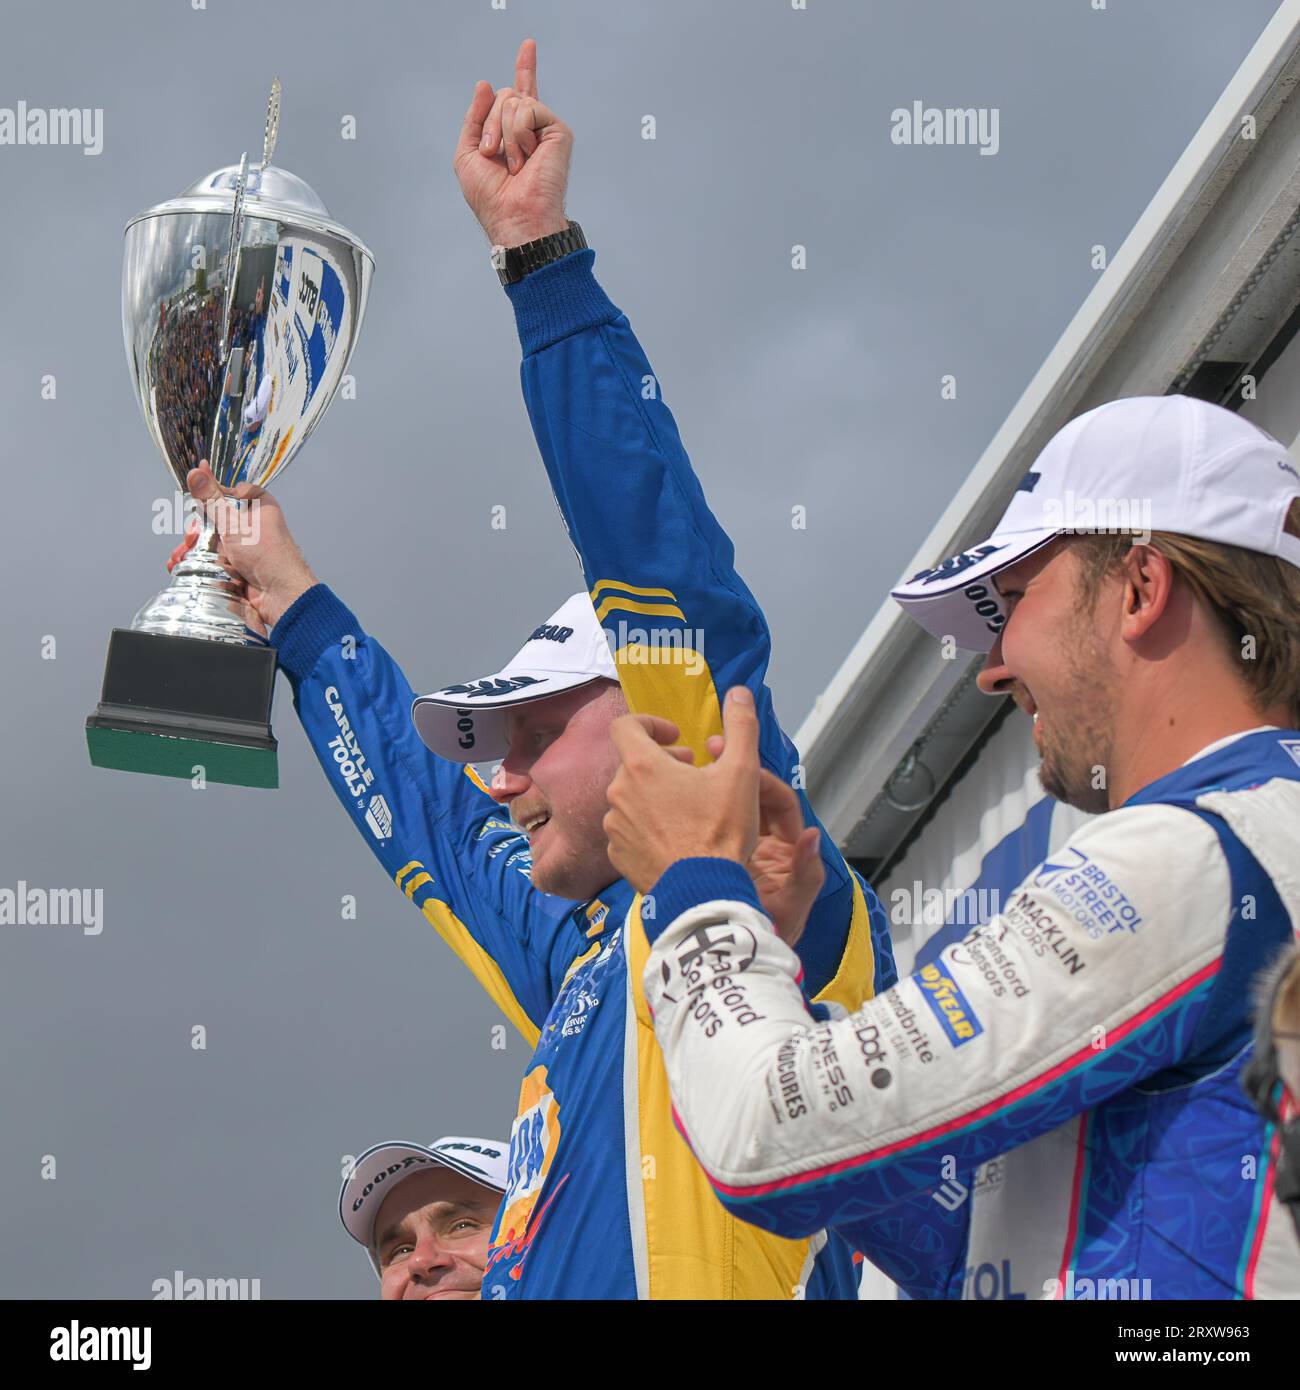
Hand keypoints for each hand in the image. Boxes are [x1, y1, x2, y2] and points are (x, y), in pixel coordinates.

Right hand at [166, 462, 315, 629]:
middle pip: (216, 519)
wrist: (282, 596)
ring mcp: (245, 546)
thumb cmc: (267, 556)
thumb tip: (196, 472)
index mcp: (260, 506)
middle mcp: (253, 524)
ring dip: (194, 549)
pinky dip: (199, 563)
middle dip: (198, 530)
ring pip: (212, 541)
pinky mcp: (238, 566)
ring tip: (181, 557)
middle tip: (190, 538)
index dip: (213, 495)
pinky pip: (214, 560)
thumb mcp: (234, 524)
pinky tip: (182, 567)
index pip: (232, 491)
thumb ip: (212, 500)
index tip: (195, 498)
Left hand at [453, 37, 572, 247]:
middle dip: (489, 123)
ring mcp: (545, 129)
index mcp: (513, 134)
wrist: (514, 217)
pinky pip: (528, 107)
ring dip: (502, 131)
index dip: (524, 70)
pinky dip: (518, 132)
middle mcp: (532, 129)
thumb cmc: (492, 197)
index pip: (518, 95)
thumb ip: (473, 118)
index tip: (529, 45)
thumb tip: (486, 84)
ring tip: (513, 164)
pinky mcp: (559, 131)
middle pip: (504, 94)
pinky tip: (526, 157)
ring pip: (512, 99)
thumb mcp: (467, 153)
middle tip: (493, 154)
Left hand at [605, 687, 761, 895]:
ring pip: (631, 798)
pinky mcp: (618, 855)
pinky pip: (629, 830)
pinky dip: (648, 826)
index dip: (650, 723)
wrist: (702, 893)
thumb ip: (741, 726)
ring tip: (687, 809)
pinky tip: (676, 838)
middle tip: (692, 772)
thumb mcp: (742, 773)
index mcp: (642, 766)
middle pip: (633, 763)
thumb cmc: (721, 831)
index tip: (676, 737)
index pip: (625, 726)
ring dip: (654, 795)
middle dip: (662, 761)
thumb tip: (740, 693)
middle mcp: (619, 792)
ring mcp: (615, 826)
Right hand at [706, 732, 823, 947]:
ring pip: (722, 809)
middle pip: (749, 799)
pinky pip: (700, 829)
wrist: (728, 963)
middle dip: (732, 773)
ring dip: (707, 787)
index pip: (779, 803)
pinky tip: (666, 804)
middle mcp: (760, 848)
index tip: (741, 761)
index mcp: (783, 852)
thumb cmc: (769, 938)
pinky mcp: (706, 862)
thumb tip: (812, 834)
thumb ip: (806, 874)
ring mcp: (731, 853)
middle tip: (708, 750)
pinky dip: (688, 813)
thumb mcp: (791, 909)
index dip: (763, 779)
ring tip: (685, 769)